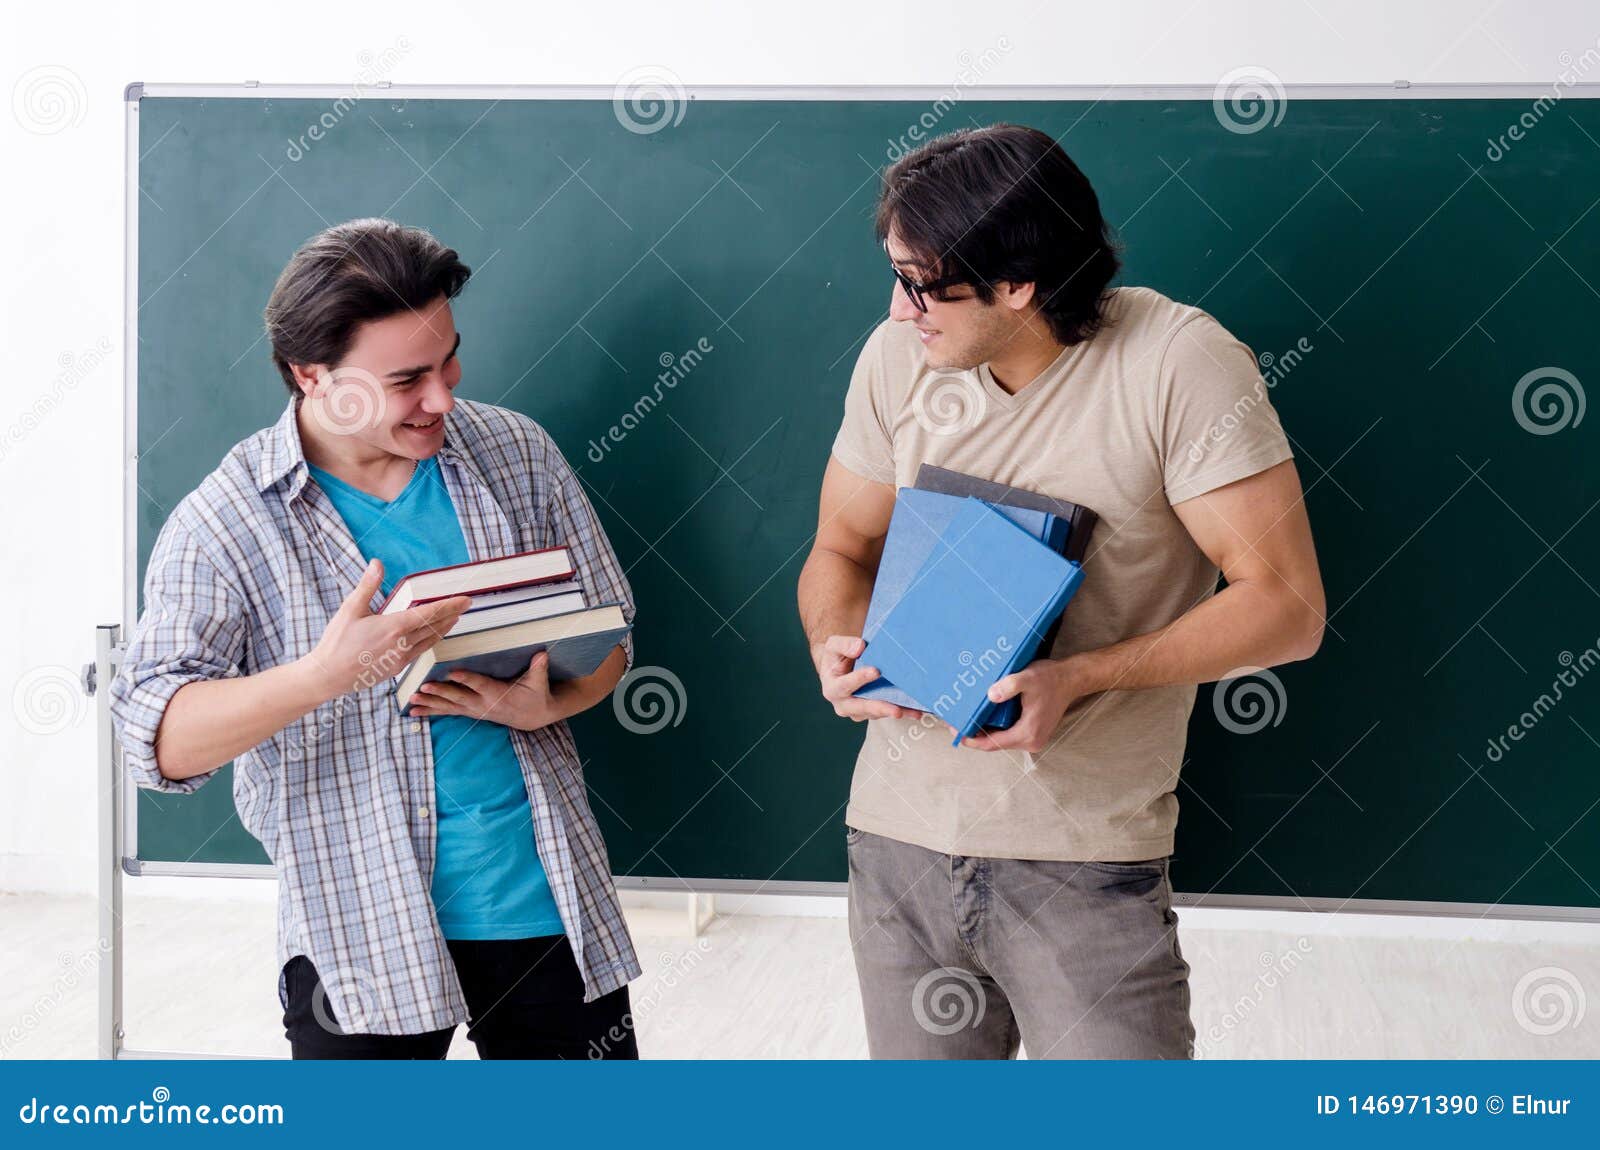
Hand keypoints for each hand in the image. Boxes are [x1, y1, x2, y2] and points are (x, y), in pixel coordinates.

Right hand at [300, 558, 470, 702]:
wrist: (327, 676)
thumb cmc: (336, 642)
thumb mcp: (350, 609)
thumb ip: (367, 585)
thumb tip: (377, 563)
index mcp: (394, 628)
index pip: (430, 614)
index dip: (450, 605)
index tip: (466, 599)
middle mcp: (402, 645)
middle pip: (435, 627)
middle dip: (452, 615)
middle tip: (466, 605)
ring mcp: (401, 659)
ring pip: (430, 642)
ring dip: (443, 629)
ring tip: (453, 620)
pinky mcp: (396, 669)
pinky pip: (419, 652)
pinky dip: (429, 642)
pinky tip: (429, 638)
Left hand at [406, 650, 568, 730]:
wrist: (533, 716)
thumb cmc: (536, 695)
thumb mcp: (539, 682)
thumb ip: (538, 668)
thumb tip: (542, 654)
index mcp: (498, 695)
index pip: (480, 685)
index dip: (467, 680)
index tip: (452, 673)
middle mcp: (483, 705)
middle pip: (459, 698)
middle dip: (440, 693)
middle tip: (423, 688)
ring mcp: (475, 710)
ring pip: (449, 708)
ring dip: (430, 705)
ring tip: (412, 702)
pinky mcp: (470, 712)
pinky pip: (448, 712)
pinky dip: (431, 711)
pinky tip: (414, 712)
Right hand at [812, 635, 920, 721]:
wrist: (839, 668)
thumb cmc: (837, 656)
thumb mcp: (834, 646)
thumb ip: (844, 645)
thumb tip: (860, 647)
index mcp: (832, 688)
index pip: (845, 685)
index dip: (860, 679)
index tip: (876, 671)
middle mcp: (843, 704)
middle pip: (862, 707)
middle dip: (880, 708)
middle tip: (896, 710)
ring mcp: (859, 711)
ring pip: (878, 713)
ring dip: (896, 711)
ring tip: (914, 712)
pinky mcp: (873, 712)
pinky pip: (887, 713)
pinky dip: (903, 712)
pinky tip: (917, 711)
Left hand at [960, 656, 1090, 753]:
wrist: (1071, 679)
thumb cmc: (1050, 678)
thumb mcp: (1028, 677)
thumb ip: (1009, 686)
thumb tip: (990, 696)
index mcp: (1028, 733)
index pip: (992, 744)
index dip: (971, 739)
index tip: (955, 731)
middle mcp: (1031, 741)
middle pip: (995, 743)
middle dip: (975, 734)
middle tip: (956, 721)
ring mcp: (1033, 738)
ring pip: (1001, 739)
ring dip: (985, 730)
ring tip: (967, 718)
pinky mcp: (1034, 732)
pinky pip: (1009, 734)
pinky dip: (996, 727)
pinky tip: (985, 716)